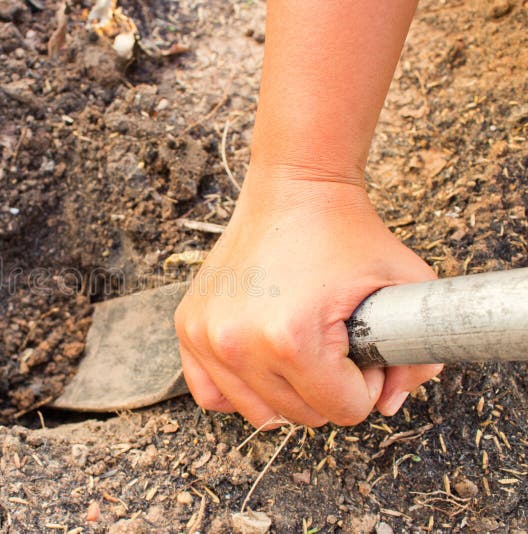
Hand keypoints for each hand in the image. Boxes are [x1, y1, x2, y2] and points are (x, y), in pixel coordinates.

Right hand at [174, 168, 442, 427]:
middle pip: (300, 415)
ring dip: (287, 392)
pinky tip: (261, 365)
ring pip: (258, 412)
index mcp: (290, 338)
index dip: (365, 383)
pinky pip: (209, 393)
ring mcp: (206, 335)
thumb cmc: (346, 232)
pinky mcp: (188, 326)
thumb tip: (388, 404)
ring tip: (301, 350)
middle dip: (328, 388)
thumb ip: (417, 357)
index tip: (363, 348)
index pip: (343, 410)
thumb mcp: (405, 285)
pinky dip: (238, 390)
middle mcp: (238, 343)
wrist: (294, 188)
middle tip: (335, 343)